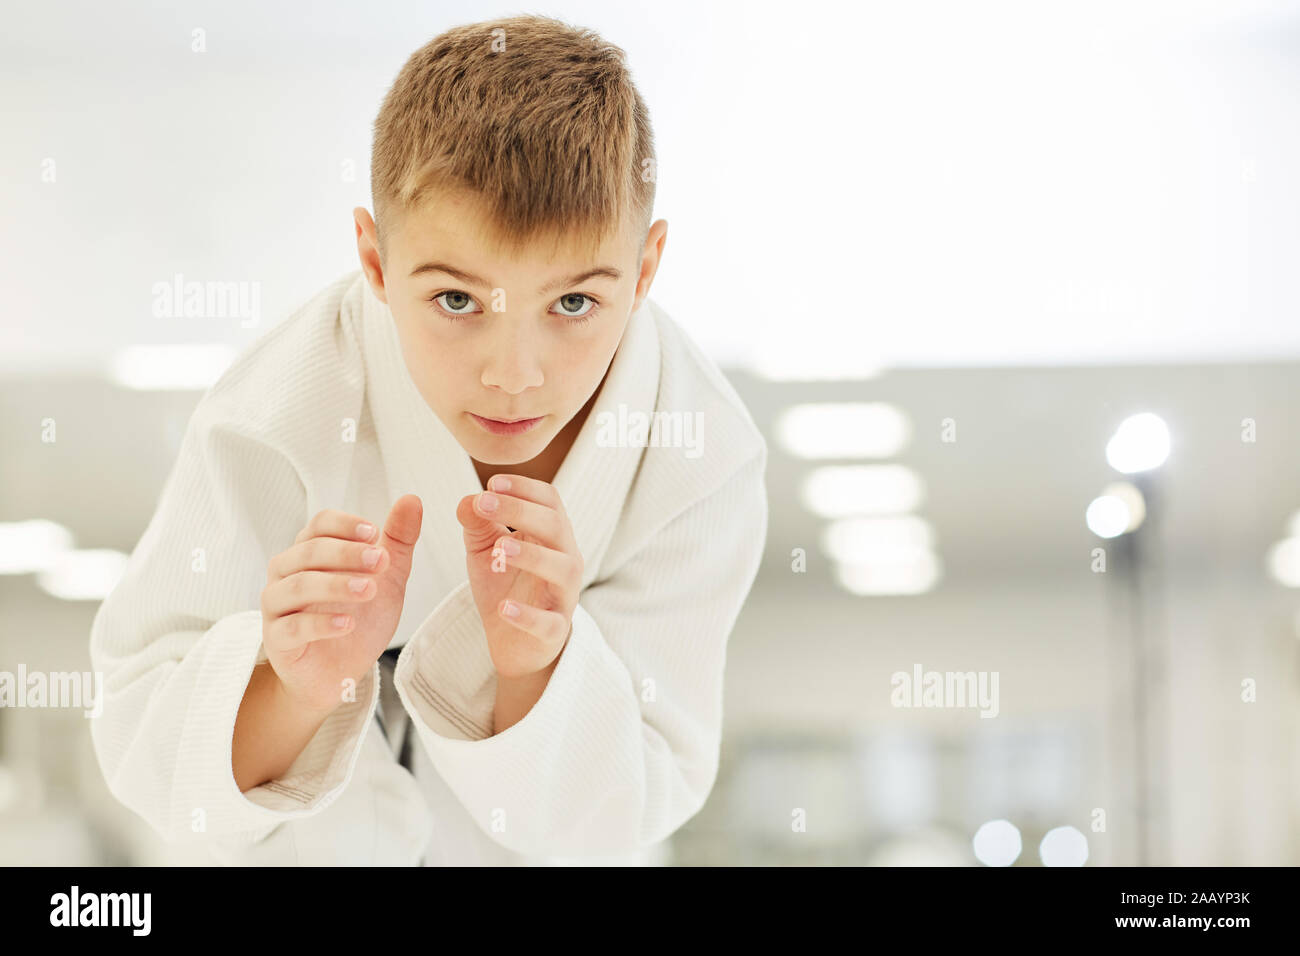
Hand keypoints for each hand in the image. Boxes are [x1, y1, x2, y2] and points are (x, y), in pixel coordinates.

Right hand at [259, 496, 423, 713]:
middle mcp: (287, 573)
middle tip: (381, 562)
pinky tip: (348, 624)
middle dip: (346, 553)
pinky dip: (320, 624)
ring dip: (335, 585)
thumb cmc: (360, 617)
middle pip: (308, 551)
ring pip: (297, 586)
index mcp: (312, 552)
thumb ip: (398, 541)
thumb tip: (412, 499)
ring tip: (369, 589)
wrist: (341, 672)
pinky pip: (291, 627)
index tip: (374, 533)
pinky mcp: (276, 640)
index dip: (345, 525)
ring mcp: (277, 606)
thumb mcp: (388, 577)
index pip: (319, 524)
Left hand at [456, 475, 582, 679]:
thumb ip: (477, 523)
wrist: (515, 642)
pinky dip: (528, 616)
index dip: (524, 487)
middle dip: (521, 511)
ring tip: (501, 548)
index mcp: (551, 535)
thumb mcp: (485, 550)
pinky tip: (504, 608)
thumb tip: (467, 500)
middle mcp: (565, 559)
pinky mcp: (554, 630)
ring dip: (533, 555)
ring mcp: (563, 595)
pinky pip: (549, 622)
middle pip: (556, 526)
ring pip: (563, 568)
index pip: (550, 500)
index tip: (492, 483)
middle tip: (485, 503)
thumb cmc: (505, 585)